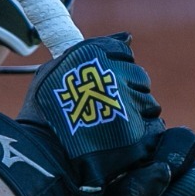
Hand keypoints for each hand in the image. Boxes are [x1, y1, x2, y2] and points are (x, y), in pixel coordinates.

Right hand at [0, 33, 162, 195]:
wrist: (40, 157)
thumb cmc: (44, 113)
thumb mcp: (57, 69)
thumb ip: (95, 49)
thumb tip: (128, 37)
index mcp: (96, 57)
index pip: (124, 54)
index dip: (113, 71)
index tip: (100, 87)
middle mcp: (116, 78)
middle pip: (140, 79)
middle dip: (127, 92)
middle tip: (105, 110)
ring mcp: (129, 108)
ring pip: (149, 105)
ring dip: (137, 114)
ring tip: (112, 129)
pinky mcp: (138, 138)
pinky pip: (154, 129)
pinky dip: (143, 135)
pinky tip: (123, 142)